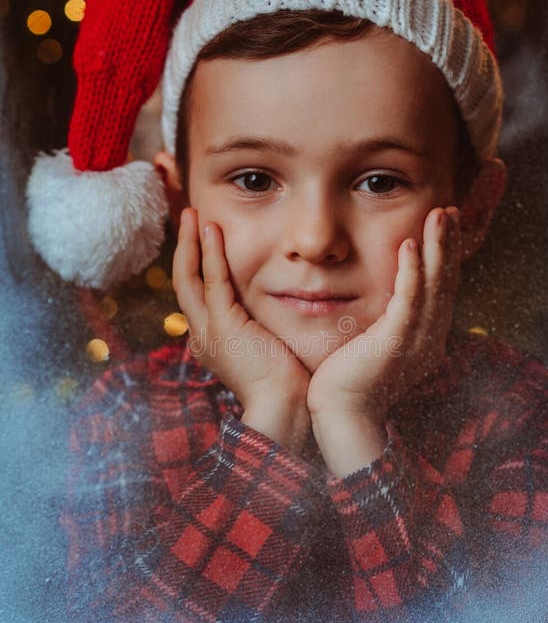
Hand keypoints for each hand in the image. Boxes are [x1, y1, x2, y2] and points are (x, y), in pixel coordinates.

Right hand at [172, 209, 310, 449]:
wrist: (285, 408)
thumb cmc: (288, 384)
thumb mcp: (271, 348)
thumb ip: (267, 326)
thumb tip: (286, 307)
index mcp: (213, 341)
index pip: (198, 295)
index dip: (197, 265)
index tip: (204, 240)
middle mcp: (202, 335)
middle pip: (183, 283)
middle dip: (185, 248)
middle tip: (189, 217)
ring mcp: (208, 331)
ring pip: (188, 278)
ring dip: (190, 243)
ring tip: (193, 214)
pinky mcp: (222, 326)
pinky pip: (211, 281)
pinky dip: (209, 253)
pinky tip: (212, 230)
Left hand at [308, 207, 461, 474]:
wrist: (340, 414)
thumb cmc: (348, 379)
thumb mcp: (374, 343)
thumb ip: (385, 321)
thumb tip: (383, 300)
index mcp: (426, 337)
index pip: (440, 288)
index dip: (444, 255)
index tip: (443, 224)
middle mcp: (429, 337)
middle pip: (445, 281)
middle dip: (448, 243)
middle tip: (448, 210)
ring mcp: (416, 341)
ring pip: (433, 285)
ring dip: (437, 247)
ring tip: (438, 215)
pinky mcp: (396, 343)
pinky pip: (408, 300)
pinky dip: (411, 271)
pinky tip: (409, 245)